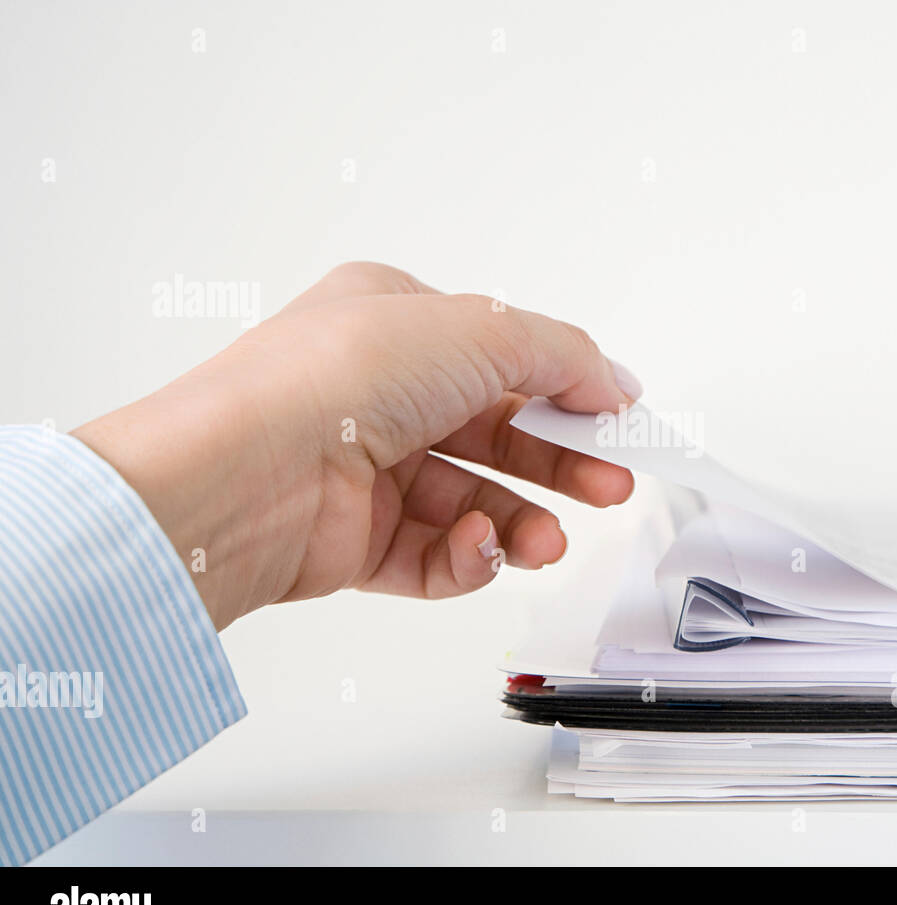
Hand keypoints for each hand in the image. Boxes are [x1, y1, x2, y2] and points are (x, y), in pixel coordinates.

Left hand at [72, 262, 640, 630]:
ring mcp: (365, 470)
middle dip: (560, 465)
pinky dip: (466, 558)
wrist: (247, 472)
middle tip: (612, 486)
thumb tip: (615, 381)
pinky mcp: (353, 541)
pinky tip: (479, 549)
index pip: (502, 360)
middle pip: (497, 436)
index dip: (567, 392)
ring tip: (548, 541)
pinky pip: (433, 555)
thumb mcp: (478, 331)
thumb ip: (563, 356)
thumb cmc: (338, 377)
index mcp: (396, 325)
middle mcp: (379, 395)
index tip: (620, 422)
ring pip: (470, 503)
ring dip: (520, 523)